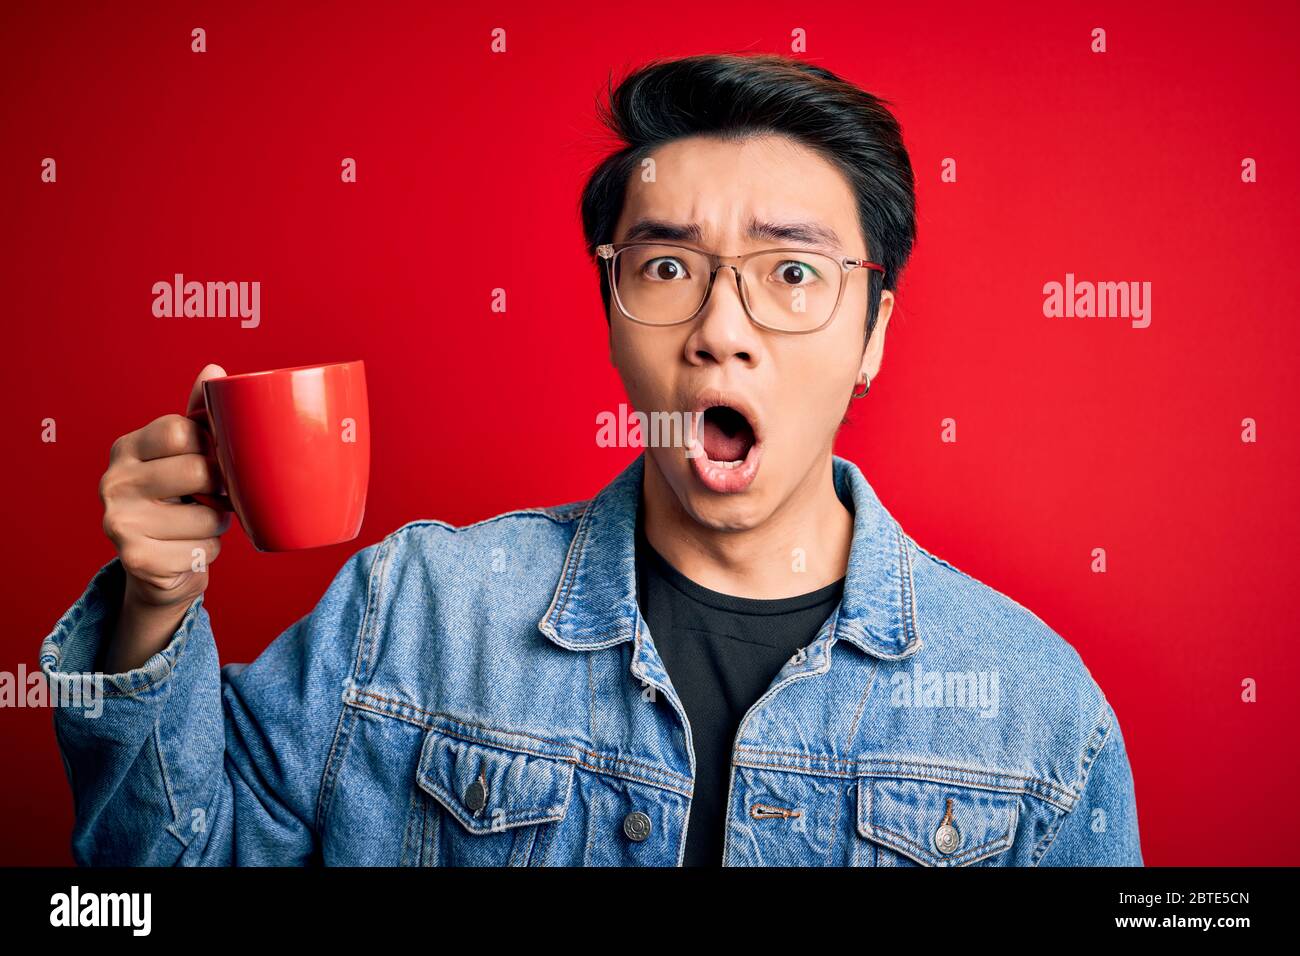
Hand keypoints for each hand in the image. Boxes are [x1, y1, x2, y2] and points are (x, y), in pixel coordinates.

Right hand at [99, 365, 233, 668]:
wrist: (157, 567)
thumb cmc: (179, 500)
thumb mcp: (184, 454)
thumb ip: (198, 414)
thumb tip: (214, 371)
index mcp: (127, 448)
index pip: (183, 431)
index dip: (212, 446)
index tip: (213, 459)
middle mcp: (114, 481)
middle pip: (199, 470)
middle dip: (223, 488)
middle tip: (217, 495)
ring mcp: (119, 522)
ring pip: (208, 516)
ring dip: (218, 524)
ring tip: (201, 524)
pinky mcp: (136, 559)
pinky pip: (203, 550)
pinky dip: (209, 552)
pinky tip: (189, 549)